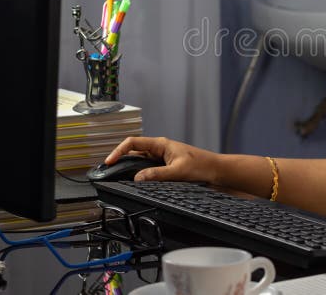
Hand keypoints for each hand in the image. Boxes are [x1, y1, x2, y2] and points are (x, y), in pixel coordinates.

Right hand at [104, 136, 218, 181]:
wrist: (216, 171)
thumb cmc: (202, 166)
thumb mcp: (178, 171)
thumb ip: (157, 175)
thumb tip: (137, 178)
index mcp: (161, 144)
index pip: (133, 142)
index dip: (118, 151)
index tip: (109, 162)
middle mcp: (160, 149)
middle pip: (134, 152)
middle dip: (120, 160)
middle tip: (109, 172)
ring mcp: (162, 158)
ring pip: (140, 162)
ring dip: (130, 169)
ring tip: (118, 178)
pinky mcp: (165, 167)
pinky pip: (148, 170)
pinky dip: (140, 175)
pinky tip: (136, 182)